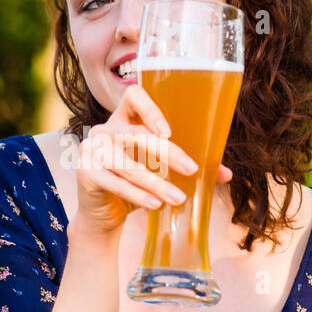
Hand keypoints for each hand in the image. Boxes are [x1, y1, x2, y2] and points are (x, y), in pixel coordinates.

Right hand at [71, 85, 228, 236]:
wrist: (102, 214)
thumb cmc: (133, 185)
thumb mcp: (160, 173)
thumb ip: (187, 167)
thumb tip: (226, 173)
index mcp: (124, 120)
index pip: (133, 96)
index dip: (151, 109)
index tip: (170, 131)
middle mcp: (104, 130)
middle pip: (136, 134)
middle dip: (167, 153)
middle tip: (191, 170)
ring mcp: (91, 150)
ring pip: (127, 163)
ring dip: (156, 182)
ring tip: (177, 199)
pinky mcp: (85, 172)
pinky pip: (115, 182)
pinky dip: (137, 195)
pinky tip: (155, 205)